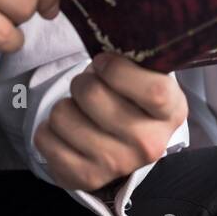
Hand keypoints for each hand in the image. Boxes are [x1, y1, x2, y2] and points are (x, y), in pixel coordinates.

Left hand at [33, 53, 187, 192]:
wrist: (130, 144)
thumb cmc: (135, 98)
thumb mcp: (150, 76)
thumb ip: (137, 59)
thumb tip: (106, 37)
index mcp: (172, 112)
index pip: (152, 90)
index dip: (118, 69)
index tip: (103, 62)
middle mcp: (149, 144)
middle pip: (93, 96)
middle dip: (82, 81)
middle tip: (89, 86)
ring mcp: (116, 165)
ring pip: (62, 115)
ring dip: (64, 105)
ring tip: (79, 109)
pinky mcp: (85, 178)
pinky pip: (45, 139)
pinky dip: (48, 128)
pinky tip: (67, 128)